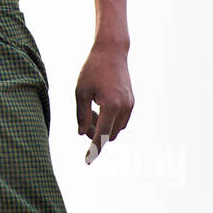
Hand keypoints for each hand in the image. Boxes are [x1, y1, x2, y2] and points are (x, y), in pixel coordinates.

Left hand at [76, 42, 133, 163]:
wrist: (111, 51)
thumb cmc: (92, 69)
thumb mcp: (81, 91)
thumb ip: (81, 114)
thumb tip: (82, 134)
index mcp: (110, 106)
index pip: (100, 135)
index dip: (93, 150)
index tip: (87, 161)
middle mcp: (123, 108)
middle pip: (108, 135)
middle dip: (95, 134)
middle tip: (83, 122)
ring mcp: (130, 105)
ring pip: (115, 129)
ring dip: (103, 127)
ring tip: (91, 110)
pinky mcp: (132, 102)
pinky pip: (121, 120)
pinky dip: (110, 120)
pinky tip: (99, 107)